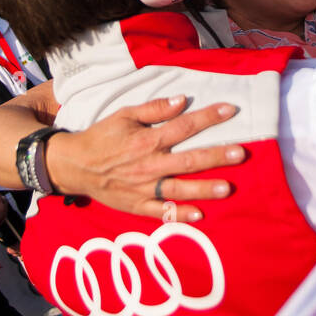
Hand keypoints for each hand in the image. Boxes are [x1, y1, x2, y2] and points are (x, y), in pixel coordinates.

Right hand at [47, 96, 246, 222]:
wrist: (74, 165)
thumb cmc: (102, 137)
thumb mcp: (124, 114)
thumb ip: (154, 108)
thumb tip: (182, 100)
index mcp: (147, 139)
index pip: (184, 126)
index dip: (208, 117)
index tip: (231, 110)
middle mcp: (149, 164)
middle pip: (188, 160)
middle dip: (216, 156)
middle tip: (241, 153)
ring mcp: (143, 187)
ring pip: (179, 188)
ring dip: (204, 188)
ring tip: (228, 188)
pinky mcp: (137, 205)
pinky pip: (161, 212)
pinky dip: (178, 214)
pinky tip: (199, 215)